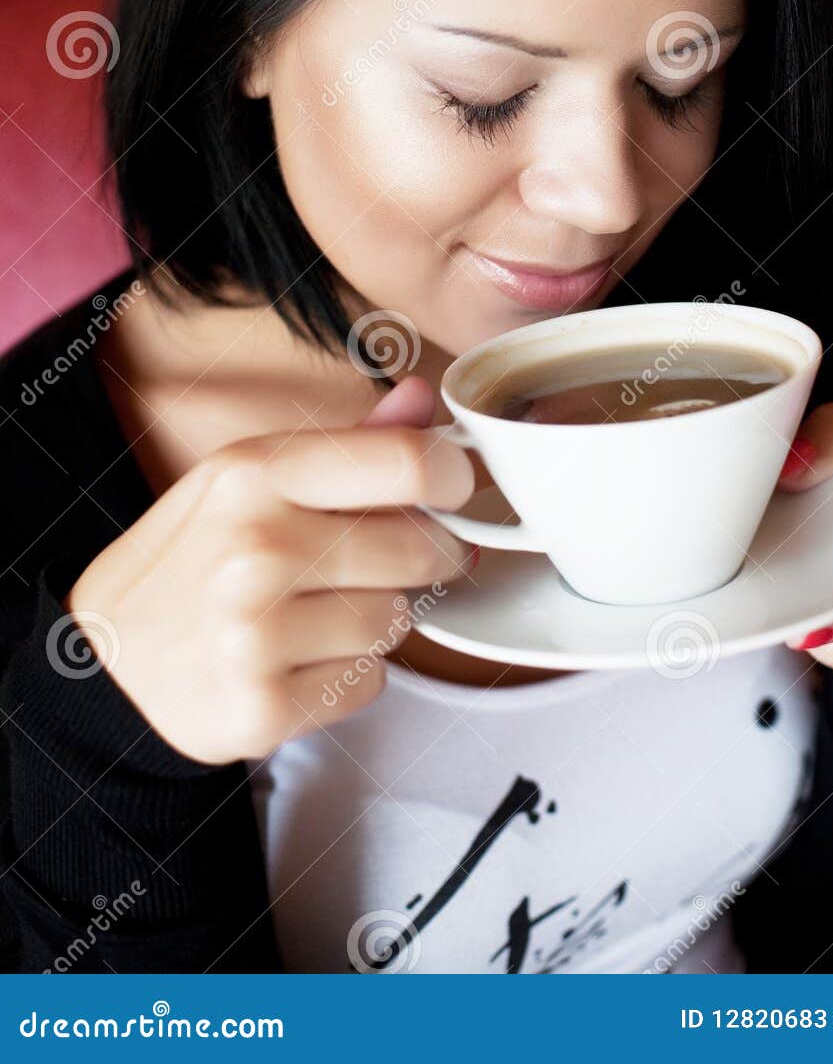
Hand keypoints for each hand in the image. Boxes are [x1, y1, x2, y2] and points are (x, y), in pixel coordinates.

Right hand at [64, 375, 475, 762]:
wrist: (104, 665)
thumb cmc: (191, 562)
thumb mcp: (249, 479)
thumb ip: (347, 444)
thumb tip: (423, 400)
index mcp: (255, 472)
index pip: (406, 462)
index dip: (453, 476)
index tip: (453, 489)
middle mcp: (255, 547)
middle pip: (420, 548)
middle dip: (418, 558)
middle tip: (378, 562)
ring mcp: (256, 632)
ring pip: (396, 620)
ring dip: (375, 621)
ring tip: (315, 614)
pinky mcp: (262, 707)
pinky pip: (369, 682)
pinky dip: (348, 676)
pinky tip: (298, 660)